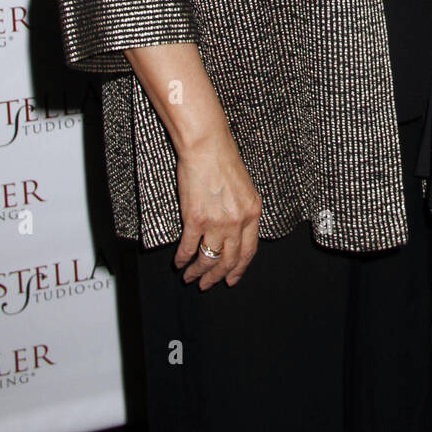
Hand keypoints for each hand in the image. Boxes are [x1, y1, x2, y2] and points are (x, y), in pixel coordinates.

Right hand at [175, 134, 261, 288]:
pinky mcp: (195, 219)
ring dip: (198, 272)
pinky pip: (188, 247)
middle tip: (207, 285)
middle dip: (218, 277)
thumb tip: (232, 232)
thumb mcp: (244, 188)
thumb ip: (241, 211)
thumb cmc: (223, 160)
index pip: (249, 251)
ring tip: (191, 277)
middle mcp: (237, 221)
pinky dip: (182, 258)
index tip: (232, 279)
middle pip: (229, 260)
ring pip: (208, 259)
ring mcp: (217, 222)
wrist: (206, 146)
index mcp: (252, 212)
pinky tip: (179, 262)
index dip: (239, 269)